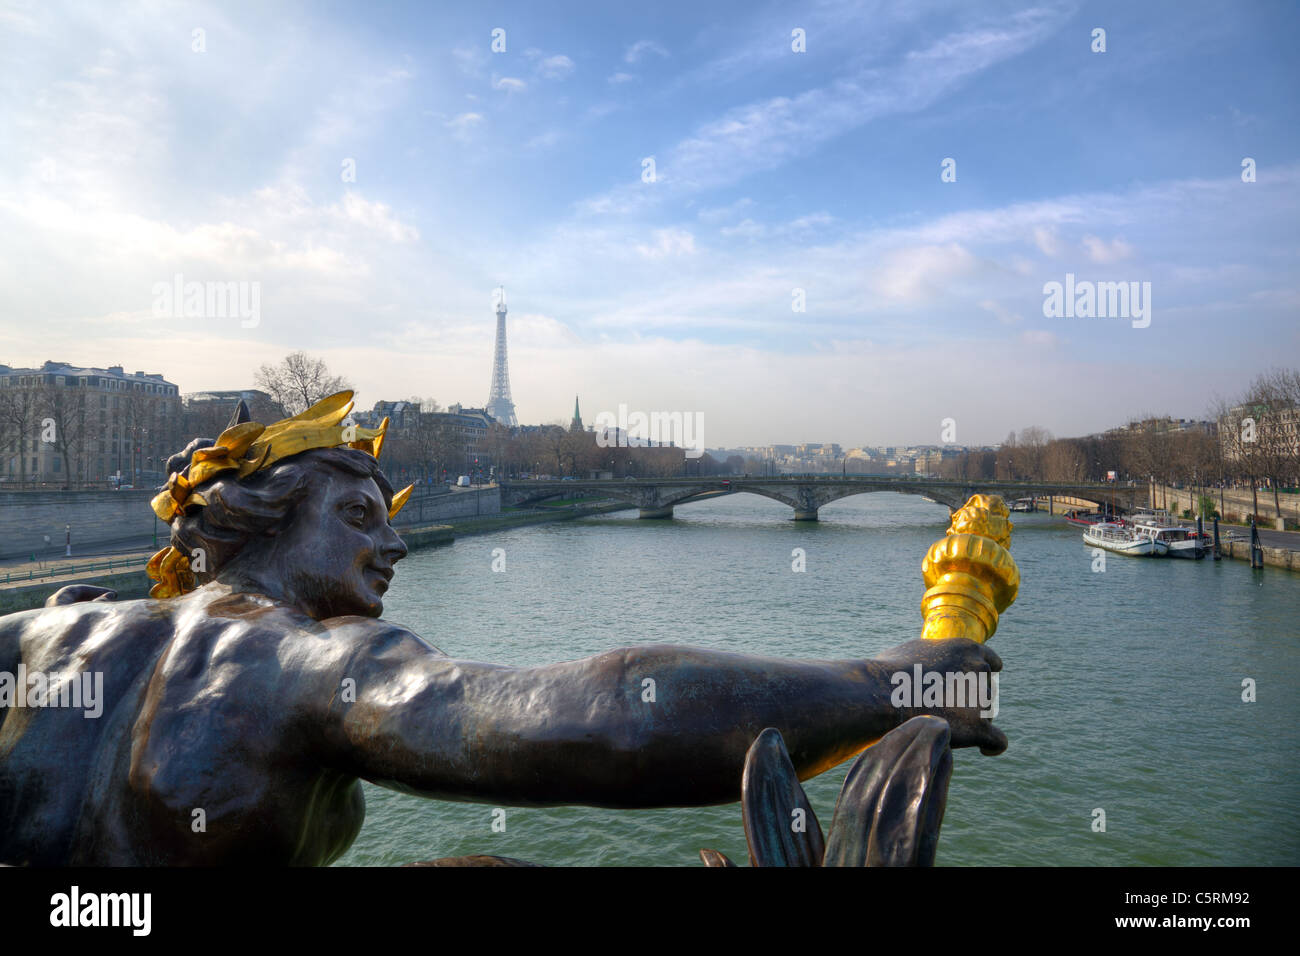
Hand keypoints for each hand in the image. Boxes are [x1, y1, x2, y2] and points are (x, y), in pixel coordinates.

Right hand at [871, 638, 1005, 755]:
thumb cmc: (889, 672)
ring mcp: (981, 698)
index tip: (971, 687)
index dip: (981, 677)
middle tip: (942, 710)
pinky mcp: (978, 726)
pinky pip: (997, 741)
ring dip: (970, 721)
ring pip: (985, 715)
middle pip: (986, 691)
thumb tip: (926, 665)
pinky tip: (983, 750)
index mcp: (967, 649)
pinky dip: (992, 746)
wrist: (883, 693)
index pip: (992, 663)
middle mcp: (980, 670)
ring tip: (940, 726)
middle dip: (970, 701)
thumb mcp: (914, 650)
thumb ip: (933, 656)